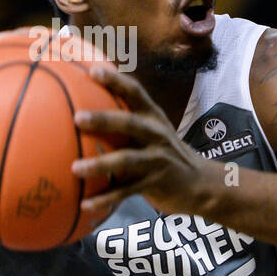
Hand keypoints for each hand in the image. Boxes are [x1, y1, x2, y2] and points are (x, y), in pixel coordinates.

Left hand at [72, 67, 218, 218]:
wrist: (201, 183)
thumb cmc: (165, 153)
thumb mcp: (153, 131)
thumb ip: (127, 120)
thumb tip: (86, 106)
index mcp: (153, 117)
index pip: (135, 92)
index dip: (115, 80)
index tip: (92, 70)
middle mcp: (156, 134)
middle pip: (129, 123)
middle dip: (104, 119)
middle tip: (77, 118)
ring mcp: (157, 159)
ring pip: (126, 160)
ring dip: (100, 164)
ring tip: (75, 168)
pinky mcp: (156, 184)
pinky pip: (126, 192)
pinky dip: (105, 199)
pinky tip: (84, 204)